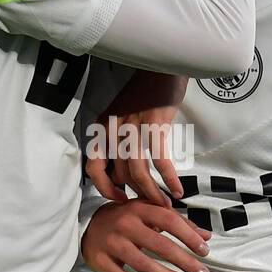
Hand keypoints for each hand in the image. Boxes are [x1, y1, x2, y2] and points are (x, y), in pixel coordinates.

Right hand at [81, 200, 211, 271]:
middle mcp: (124, 225)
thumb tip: (206, 237)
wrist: (88, 226)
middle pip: (160, 246)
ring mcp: (111, 244)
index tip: (205, 251)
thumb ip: (178, 223)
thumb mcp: (149, 213)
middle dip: (185, 262)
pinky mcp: (100, 262)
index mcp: (139, 209)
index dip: (189, 236)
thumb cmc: (125, 219)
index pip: (169, 221)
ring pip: (143, 265)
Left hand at [85, 72, 187, 206]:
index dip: (105, 188)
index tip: (120, 199)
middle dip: (138, 194)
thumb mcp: (121, 117)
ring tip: (166, 203)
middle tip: (152, 205)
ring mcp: (133, 126)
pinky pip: (160, 160)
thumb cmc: (144, 94)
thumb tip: (122, 177)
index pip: (94, 167)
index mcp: (102, 128)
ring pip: (139, 171)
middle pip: (121, 174)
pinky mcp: (155, 124)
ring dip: (153, 192)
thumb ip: (118, 143)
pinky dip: (169, 178)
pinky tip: (177, 189)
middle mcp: (113, 128)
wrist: (161, 66)